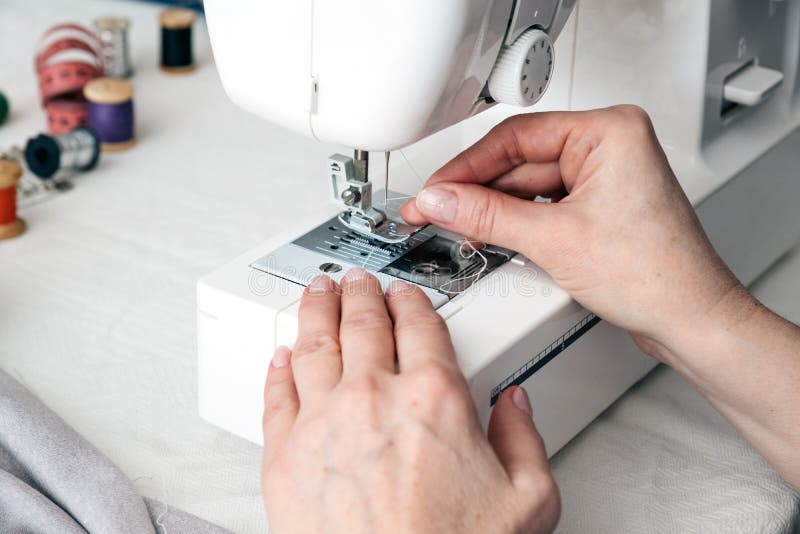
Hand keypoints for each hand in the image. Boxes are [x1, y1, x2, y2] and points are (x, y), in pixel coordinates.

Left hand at [261, 269, 559, 533]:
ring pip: (315, 343)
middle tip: (358, 280)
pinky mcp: (284, 455)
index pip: (419, 325)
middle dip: (361, 293)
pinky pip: (277, 394)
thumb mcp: (528, 499)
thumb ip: (525, 438)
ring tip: (319, 292)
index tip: (406, 295)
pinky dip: (279, 368)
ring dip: (318, 310)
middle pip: (363, 322)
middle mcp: (373, 397)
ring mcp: (322, 422)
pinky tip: (283, 355)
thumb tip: (515, 403)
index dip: (412, 300)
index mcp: (433, 398)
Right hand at [401, 107, 799, 490]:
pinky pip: (543, 202)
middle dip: (476, 191)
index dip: (466, 166)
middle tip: (435, 211)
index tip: (435, 189)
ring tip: (459, 228)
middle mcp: (610, 146)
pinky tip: (490, 234)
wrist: (689, 320)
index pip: (516, 137)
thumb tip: (440, 200)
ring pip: (528, 183)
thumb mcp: (554, 240)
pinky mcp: (598, 204)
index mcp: (609, 132)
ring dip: (493, 208)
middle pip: (519, 160)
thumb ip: (486, 215)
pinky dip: (515, 220)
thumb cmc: (655, 275)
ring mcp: (604, 176)